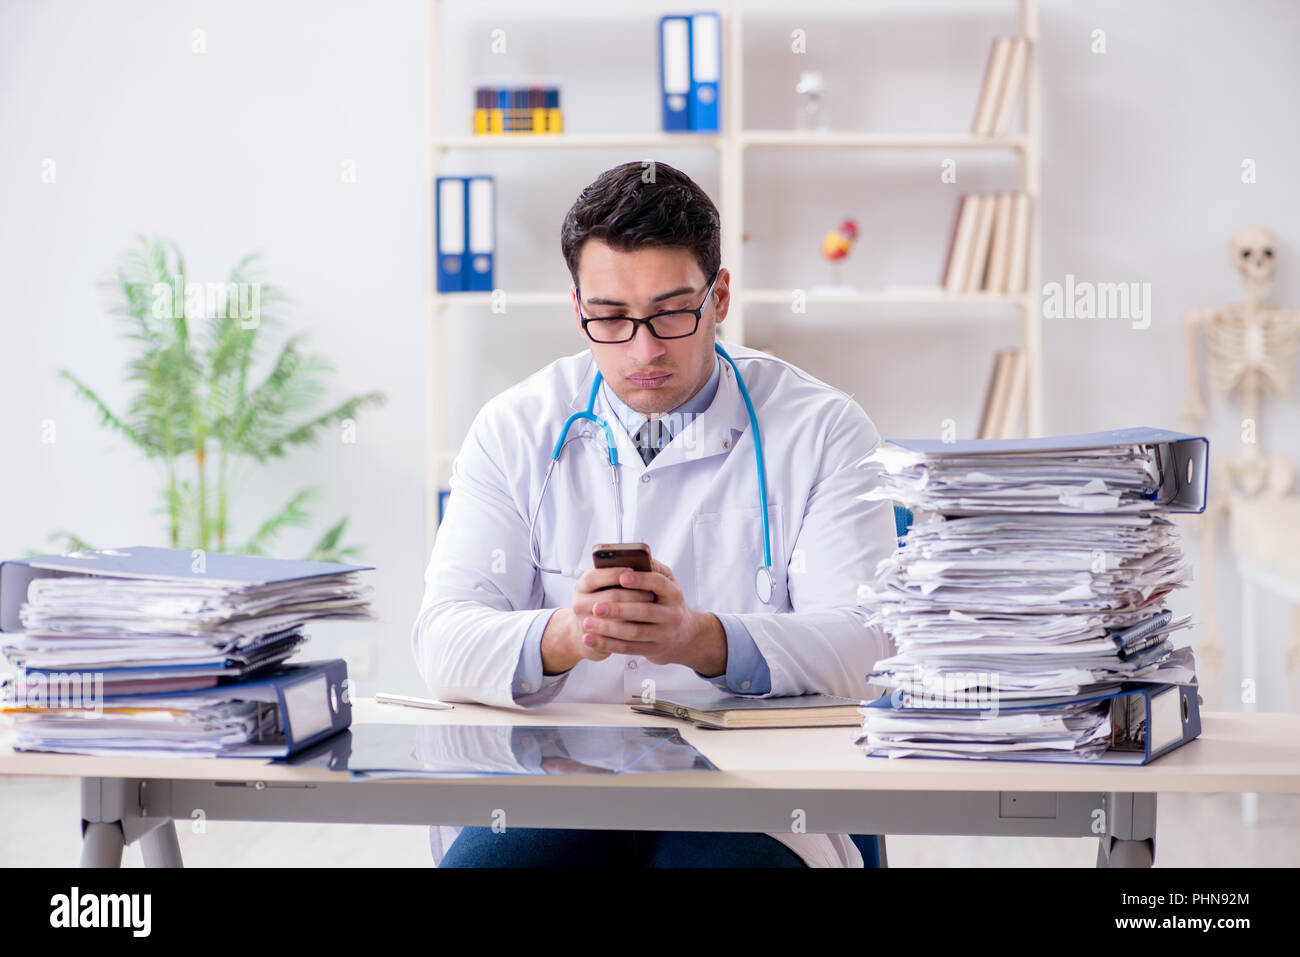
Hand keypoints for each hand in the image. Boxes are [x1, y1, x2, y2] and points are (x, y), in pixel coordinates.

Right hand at [540, 566, 655, 673]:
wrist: (585, 630)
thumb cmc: (601, 600)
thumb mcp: (603, 585)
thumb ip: (617, 575)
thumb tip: (641, 566)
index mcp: (583, 585)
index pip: (596, 576)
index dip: (616, 573)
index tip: (634, 569)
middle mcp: (580, 603)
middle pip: (612, 596)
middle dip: (635, 593)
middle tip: (652, 593)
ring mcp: (585, 623)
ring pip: (616, 618)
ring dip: (637, 612)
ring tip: (651, 607)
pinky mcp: (594, 641)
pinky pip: (615, 637)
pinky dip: (632, 630)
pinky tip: (644, 625)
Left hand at [580, 559, 726, 675]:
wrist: (682, 636)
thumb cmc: (666, 604)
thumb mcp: (667, 585)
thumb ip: (652, 570)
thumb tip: (632, 558)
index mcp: (674, 594)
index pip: (659, 584)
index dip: (641, 580)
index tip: (622, 576)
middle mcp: (672, 615)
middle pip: (644, 611)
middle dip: (618, 609)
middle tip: (596, 607)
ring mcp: (664, 635)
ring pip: (634, 633)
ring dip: (608, 629)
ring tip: (588, 623)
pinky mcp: (653, 650)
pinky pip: (628, 648)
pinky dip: (607, 644)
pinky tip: (590, 639)